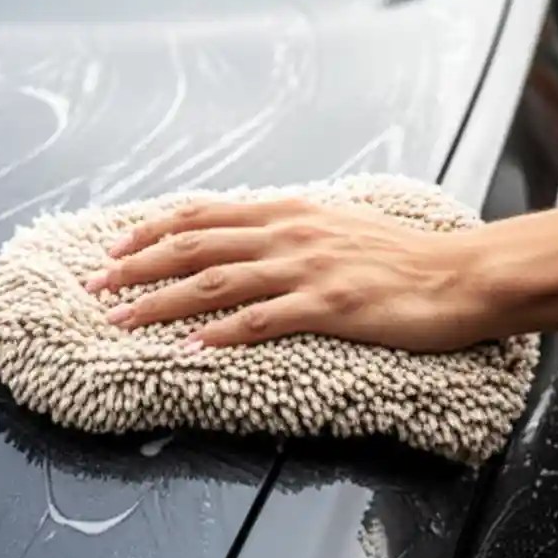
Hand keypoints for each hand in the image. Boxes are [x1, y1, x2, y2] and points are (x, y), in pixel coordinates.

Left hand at [83, 199, 496, 351]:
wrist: (459, 275)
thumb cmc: (404, 257)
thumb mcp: (340, 226)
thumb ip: (293, 230)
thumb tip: (250, 238)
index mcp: (291, 212)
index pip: (204, 215)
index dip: (153, 231)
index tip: (116, 248)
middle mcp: (291, 234)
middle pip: (196, 246)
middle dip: (138, 266)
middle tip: (98, 288)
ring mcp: (309, 269)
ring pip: (217, 282)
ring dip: (162, 302)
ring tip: (123, 320)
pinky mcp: (330, 306)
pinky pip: (263, 319)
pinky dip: (222, 332)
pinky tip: (191, 345)